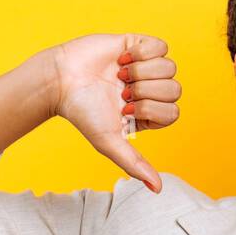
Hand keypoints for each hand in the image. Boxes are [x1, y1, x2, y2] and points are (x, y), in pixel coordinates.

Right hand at [48, 33, 180, 192]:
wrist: (61, 80)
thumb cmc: (83, 112)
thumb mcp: (109, 142)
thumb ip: (134, 164)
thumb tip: (158, 189)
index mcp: (149, 113)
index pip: (173, 112)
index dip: (150, 109)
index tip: (125, 109)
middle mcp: (151, 91)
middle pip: (174, 89)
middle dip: (145, 91)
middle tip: (121, 91)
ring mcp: (147, 67)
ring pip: (170, 67)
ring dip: (142, 71)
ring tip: (120, 74)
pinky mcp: (138, 45)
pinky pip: (161, 46)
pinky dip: (141, 52)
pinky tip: (122, 58)